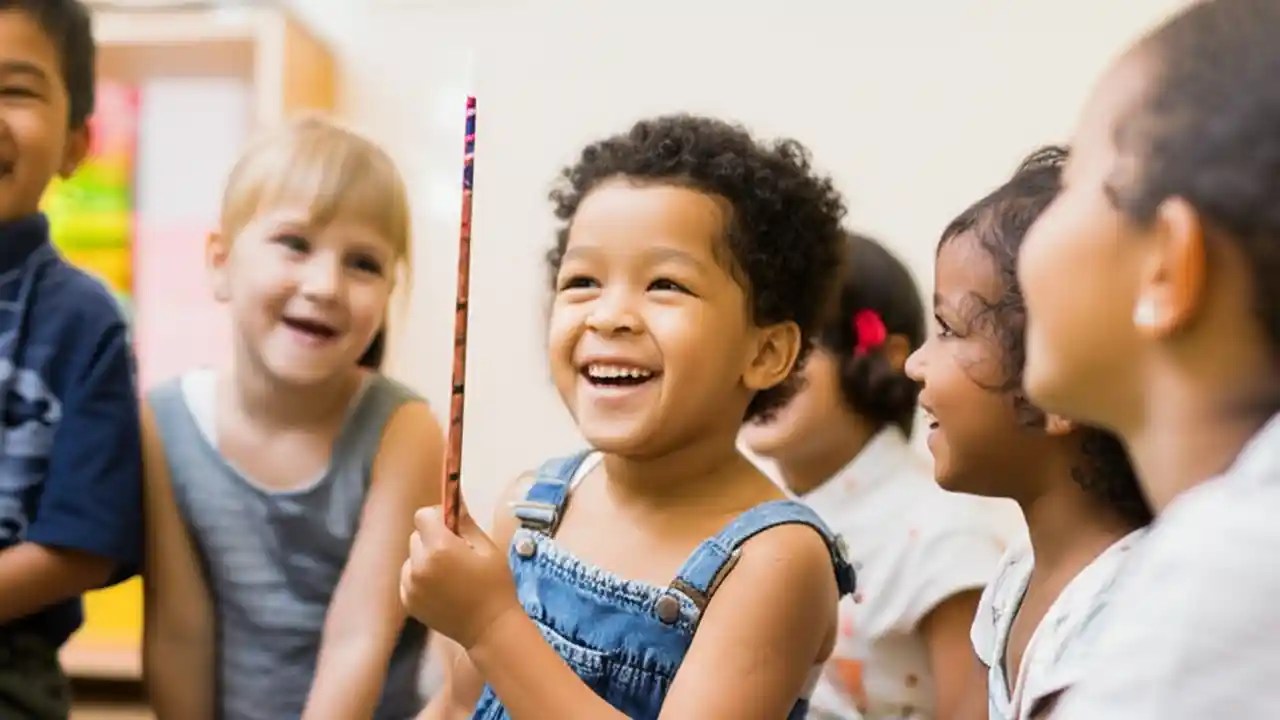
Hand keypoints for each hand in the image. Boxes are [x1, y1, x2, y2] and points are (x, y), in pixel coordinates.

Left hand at [400, 506, 521, 649]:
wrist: (489, 629)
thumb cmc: (495, 586)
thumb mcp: (488, 548)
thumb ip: (466, 523)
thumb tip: (456, 502)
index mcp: (440, 548)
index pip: (423, 516)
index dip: (439, 517)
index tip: (452, 526)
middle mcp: (419, 565)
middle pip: (416, 536)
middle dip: (432, 538)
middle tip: (456, 552)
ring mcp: (410, 585)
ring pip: (411, 557)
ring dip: (425, 559)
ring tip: (449, 574)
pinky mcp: (408, 600)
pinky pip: (408, 577)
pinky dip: (420, 578)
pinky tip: (442, 588)